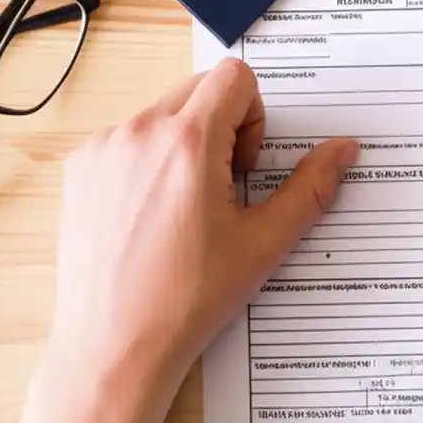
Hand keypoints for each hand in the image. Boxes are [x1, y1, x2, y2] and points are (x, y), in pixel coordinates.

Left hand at [18, 59, 357, 422]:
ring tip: (185, 212)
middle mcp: (138, 133)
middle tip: (222, 191)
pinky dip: (148, 163)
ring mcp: (102, 149)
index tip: (245, 168)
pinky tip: (152, 219)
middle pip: (198, 89)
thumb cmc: (187, 300)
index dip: (253, 117)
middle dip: (222, 127)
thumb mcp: (263, 244)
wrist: (115, 345)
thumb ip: (310, 188)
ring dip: (184, 145)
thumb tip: (343, 149)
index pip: (235, 77)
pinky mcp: (79, 169)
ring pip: (161, 114)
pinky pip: (126, 139)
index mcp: (187, 143)